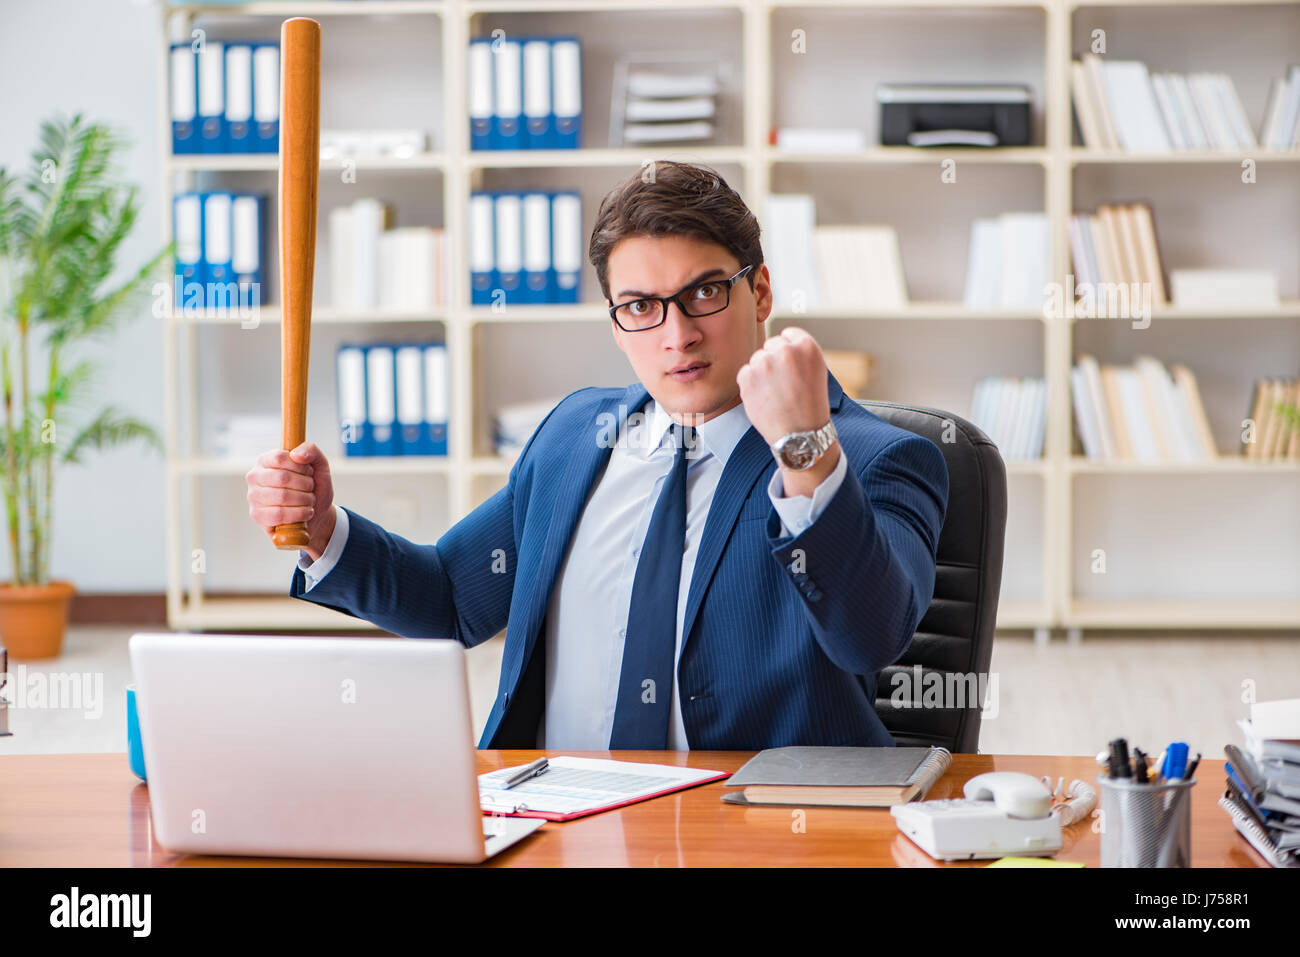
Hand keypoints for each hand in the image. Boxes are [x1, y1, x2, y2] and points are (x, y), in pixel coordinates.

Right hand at [246, 441, 335, 560]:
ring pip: (282, 497)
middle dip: (305, 485)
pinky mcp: (257, 515)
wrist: (316, 513)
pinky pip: (279, 515)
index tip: (309, 473)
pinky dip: (299, 514)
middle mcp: (255, 476)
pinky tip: (307, 512)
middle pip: (282, 478)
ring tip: (309, 500)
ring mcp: (253, 496)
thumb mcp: (319, 465)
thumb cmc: (313, 487)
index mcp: (266, 460)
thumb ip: (311, 450)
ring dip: (305, 500)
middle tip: (311, 488)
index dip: (300, 467)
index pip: (280, 458)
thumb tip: (296, 454)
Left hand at [736, 327, 830, 445]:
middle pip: (771, 345)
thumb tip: (777, 345)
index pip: (789, 335)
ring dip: (762, 372)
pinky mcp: (747, 376)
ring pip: (757, 359)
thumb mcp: (816, 371)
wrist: (799, 435)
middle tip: (783, 383)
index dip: (789, 351)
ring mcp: (764, 363)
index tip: (791, 366)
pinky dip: (751, 384)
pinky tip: (764, 398)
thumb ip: (798, 354)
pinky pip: (745, 373)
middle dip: (774, 360)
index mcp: (807, 346)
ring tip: (775, 394)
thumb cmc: (810, 406)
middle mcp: (785, 350)